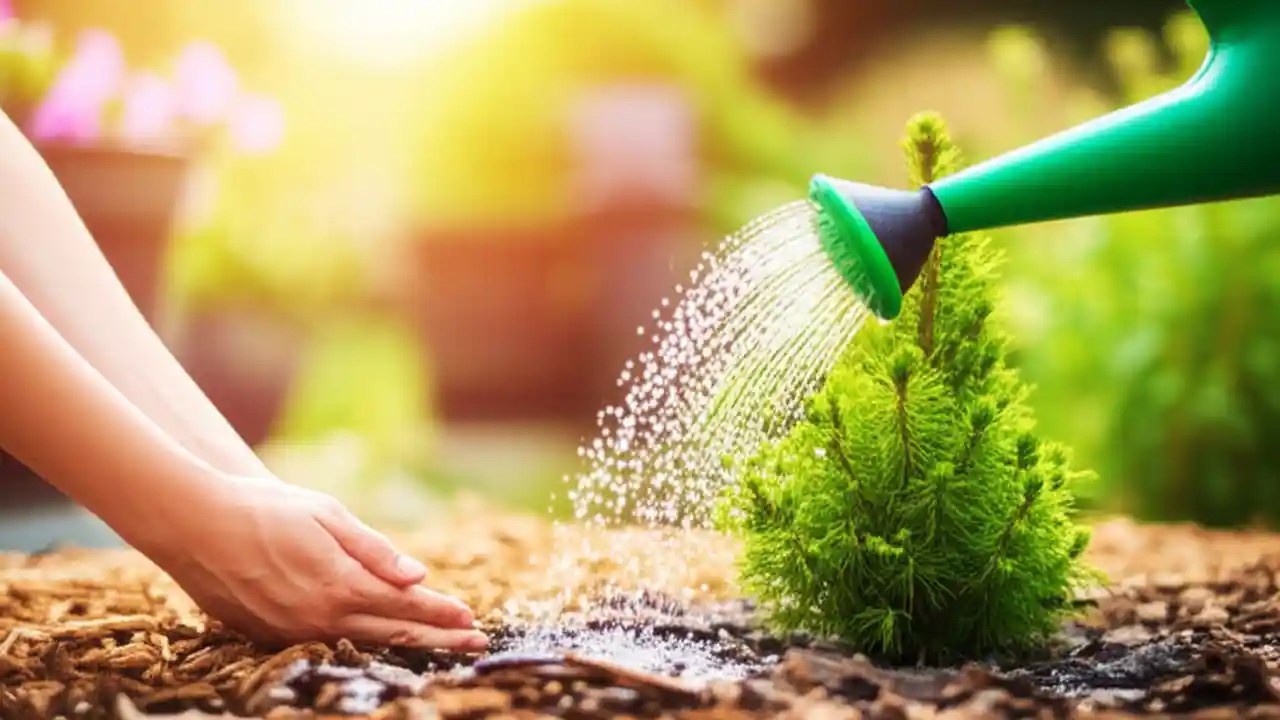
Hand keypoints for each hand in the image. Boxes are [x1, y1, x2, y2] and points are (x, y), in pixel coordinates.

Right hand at [127, 474, 487, 650]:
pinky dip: (362, 643)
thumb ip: (374, 550)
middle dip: (438, 638)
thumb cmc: (266, 509)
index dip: (441, 613)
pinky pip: (328, 645)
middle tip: (475, 642)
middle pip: (393, 634)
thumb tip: (419, 576)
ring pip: (363, 644)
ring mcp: (295, 633)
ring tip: (439, 646)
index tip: (471, 617)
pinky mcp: (272, 638)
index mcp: (339, 584)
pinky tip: (382, 641)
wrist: (197, 526)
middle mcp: (321, 617)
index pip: (405, 605)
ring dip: (405, 645)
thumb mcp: (327, 515)